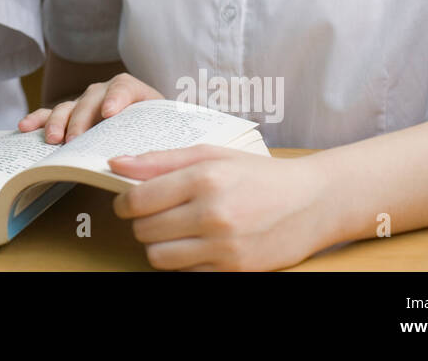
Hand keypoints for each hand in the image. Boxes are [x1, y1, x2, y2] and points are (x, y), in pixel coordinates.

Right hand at [18, 72, 163, 143]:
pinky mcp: (71, 115)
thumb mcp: (167, 134)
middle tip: (76, 141)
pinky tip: (25, 127)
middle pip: (91, 99)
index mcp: (135, 93)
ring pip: (69, 106)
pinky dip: (38, 119)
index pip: (124, 87)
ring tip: (53, 139)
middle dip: (82, 120)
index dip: (116, 98)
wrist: (155, 130)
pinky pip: (50, 113)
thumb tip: (157, 158)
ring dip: (58, 122)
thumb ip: (163, 140)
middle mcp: (106, 93)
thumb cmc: (162, 134)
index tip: (109, 114)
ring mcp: (86, 104)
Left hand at [109, 145, 338, 270]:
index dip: (123, 203)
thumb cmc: (257, 174)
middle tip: (154, 214)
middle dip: (141, 223)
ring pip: (159, 257)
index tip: (126, 202)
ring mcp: (225, 246)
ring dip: (157, 245)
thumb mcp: (211, 154)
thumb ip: (160, 159)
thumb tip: (115, 163)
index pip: (137, 200)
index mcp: (204, 178)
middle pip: (145, 231)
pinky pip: (186, 273)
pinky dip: (183, 261)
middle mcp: (214, 213)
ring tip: (172, 231)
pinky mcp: (235, 270)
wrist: (312, 202)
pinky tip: (195, 244)